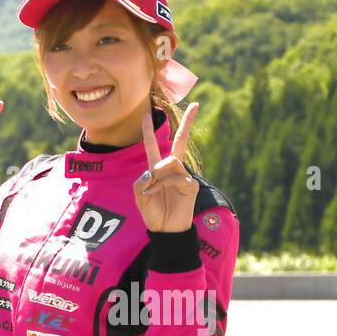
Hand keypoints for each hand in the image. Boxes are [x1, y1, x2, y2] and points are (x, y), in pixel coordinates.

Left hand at [134, 101, 198, 232]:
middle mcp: (172, 169)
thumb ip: (140, 184)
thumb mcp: (139, 198)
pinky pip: (174, 177)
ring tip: (151, 189)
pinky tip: (156, 193)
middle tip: (197, 105)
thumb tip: (151, 171)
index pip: (153, 146)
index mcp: (157, 170)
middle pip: (180, 141)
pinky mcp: (190, 185)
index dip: (149, 131)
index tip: (147, 115)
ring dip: (158, 173)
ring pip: (170, 161)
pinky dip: (162, 184)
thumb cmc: (153, 213)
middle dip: (187, 123)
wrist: (165, 230)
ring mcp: (183, 175)